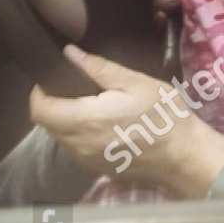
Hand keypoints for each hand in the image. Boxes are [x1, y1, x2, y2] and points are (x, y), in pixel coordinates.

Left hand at [31, 45, 209, 186]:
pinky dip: (80, 135)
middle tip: (75, 87)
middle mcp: (77, 144)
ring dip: (66, 120)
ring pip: (61, 138)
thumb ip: (100, 69)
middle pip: (47, 124)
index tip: (53, 79)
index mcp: (84, 120)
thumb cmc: (163, 115)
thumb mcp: (136, 83)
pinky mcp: (96, 169)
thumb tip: (69, 53)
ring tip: (90, 105)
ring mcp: (86, 160)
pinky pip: (76, 149)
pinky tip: (104, 125)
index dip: (39, 92)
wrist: (184, 156)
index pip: (39, 110)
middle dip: (53, 104)